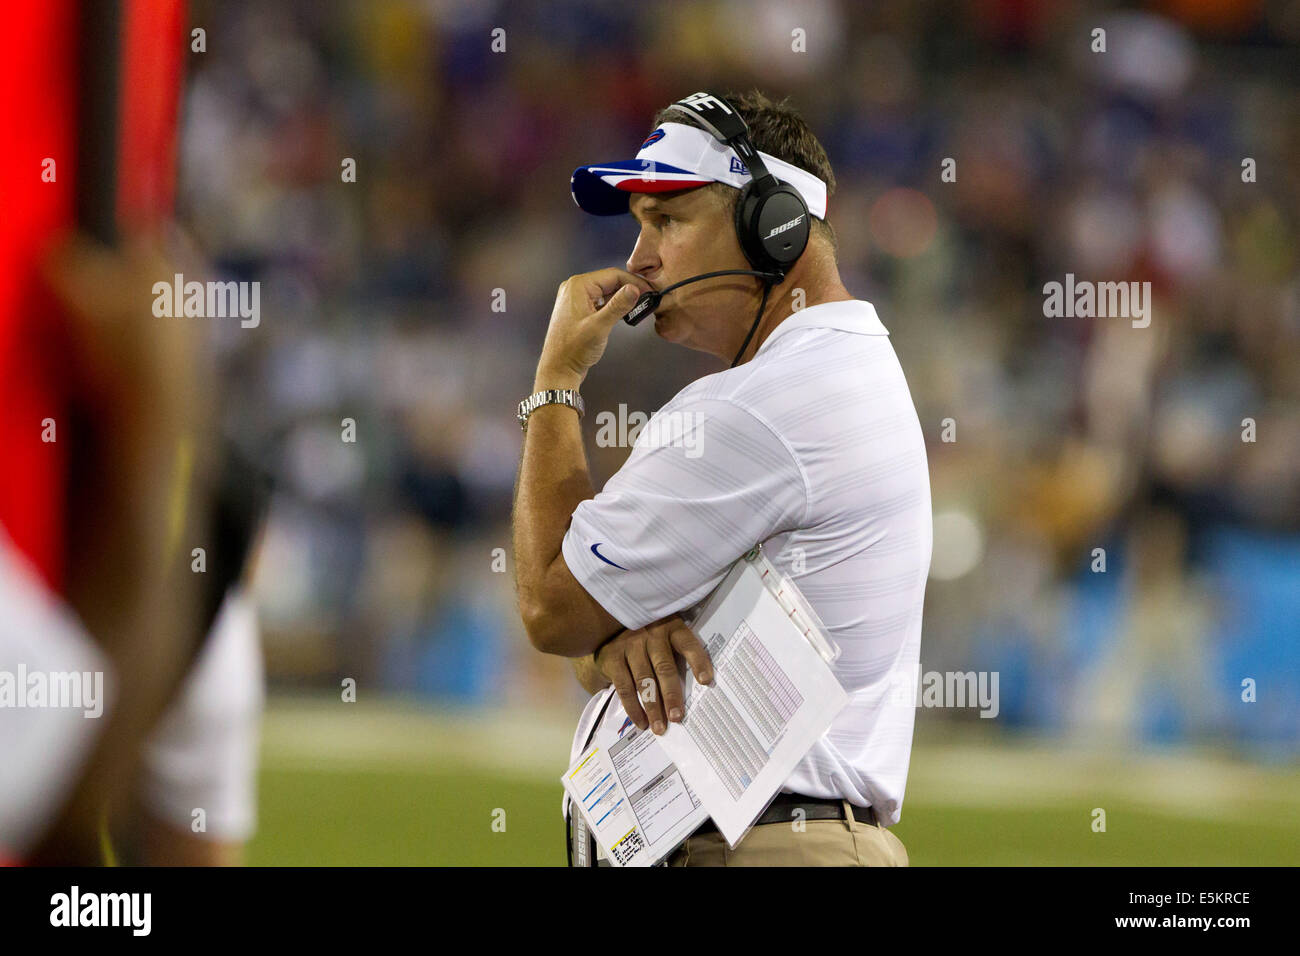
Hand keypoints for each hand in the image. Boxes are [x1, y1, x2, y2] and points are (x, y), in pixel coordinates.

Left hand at [535, 268, 653, 386]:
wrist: (559, 369)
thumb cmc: (573, 350)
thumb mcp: (599, 326)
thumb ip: (618, 306)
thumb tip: (634, 289)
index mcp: (578, 286)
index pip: (612, 275)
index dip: (634, 282)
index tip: (649, 290)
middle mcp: (575, 289)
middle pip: (610, 282)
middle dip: (629, 289)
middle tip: (647, 299)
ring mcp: (576, 299)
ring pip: (606, 292)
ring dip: (622, 298)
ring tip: (638, 307)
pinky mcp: (579, 310)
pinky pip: (600, 301)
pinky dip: (613, 306)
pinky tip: (623, 314)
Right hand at [596, 616, 713, 734]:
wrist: (611, 627)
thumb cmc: (649, 640)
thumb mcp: (667, 638)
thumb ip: (680, 655)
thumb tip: (701, 687)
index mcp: (671, 628)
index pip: (688, 645)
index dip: (698, 662)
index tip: (706, 681)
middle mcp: (651, 635)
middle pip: (664, 668)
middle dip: (672, 695)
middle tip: (676, 717)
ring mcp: (630, 646)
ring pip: (644, 681)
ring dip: (652, 708)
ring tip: (659, 728)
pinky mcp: (613, 657)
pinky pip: (625, 687)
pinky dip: (633, 708)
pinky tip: (641, 722)